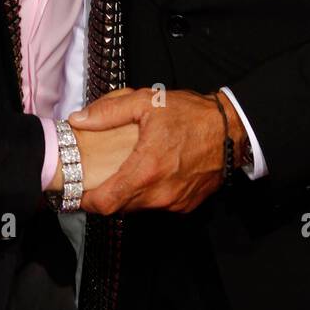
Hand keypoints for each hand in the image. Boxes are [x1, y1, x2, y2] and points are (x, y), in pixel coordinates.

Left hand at [67, 87, 246, 214]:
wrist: (232, 130)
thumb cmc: (192, 115)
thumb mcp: (147, 102)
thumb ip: (109, 111)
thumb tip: (79, 119)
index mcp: (146, 170)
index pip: (106, 203)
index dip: (86, 201)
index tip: (77, 191)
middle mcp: (160, 193)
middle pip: (120, 207)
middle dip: (105, 196)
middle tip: (96, 179)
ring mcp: (175, 202)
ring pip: (139, 207)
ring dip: (128, 195)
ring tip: (123, 173)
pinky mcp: (187, 204)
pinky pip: (159, 205)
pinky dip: (149, 194)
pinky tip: (150, 174)